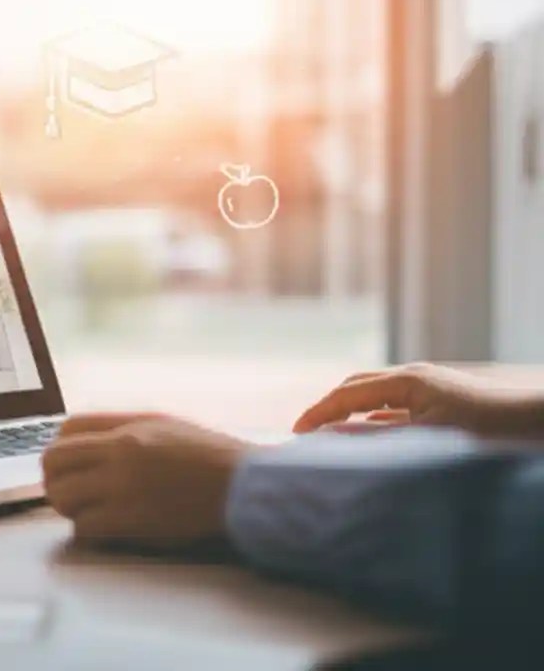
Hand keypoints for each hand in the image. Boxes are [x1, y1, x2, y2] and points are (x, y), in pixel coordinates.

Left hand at [41, 413, 252, 547]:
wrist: (244, 487)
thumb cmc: (211, 457)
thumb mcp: (165, 426)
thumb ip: (125, 430)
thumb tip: (88, 443)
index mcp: (129, 425)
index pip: (67, 428)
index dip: (61, 447)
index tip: (69, 463)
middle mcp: (120, 451)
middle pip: (54, 461)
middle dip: (55, 478)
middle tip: (68, 492)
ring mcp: (123, 485)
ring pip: (63, 495)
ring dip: (69, 506)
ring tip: (87, 511)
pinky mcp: (130, 519)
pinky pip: (85, 526)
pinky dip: (88, 529)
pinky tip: (104, 529)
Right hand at [294, 362, 543, 439]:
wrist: (532, 421)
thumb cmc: (484, 430)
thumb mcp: (425, 437)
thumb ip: (376, 436)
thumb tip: (333, 437)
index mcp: (404, 381)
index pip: (346, 395)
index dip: (317, 413)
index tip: (294, 433)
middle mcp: (411, 377)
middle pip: (355, 386)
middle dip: (327, 407)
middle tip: (305, 432)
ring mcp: (425, 386)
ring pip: (373, 395)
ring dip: (348, 411)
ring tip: (328, 434)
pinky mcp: (437, 398)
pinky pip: (392, 404)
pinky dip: (371, 417)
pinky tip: (367, 433)